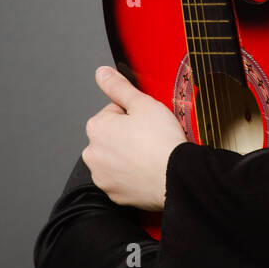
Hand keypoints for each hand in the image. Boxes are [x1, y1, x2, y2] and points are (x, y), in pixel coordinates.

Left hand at [82, 66, 186, 210]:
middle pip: (112, 136)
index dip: (133, 113)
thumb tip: (102, 73)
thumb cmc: (161, 141)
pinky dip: (132, 175)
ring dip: (128, 155)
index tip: (146, 121)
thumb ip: (119, 87)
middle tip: (150, 137)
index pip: (113, 111)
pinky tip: (148, 170)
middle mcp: (93, 154)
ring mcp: (103, 176)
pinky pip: (122, 179)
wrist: (175, 177)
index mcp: (96, 128)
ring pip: (116, 158)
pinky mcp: (115, 194)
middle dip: (127, 135)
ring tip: (150, 154)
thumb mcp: (142, 103)